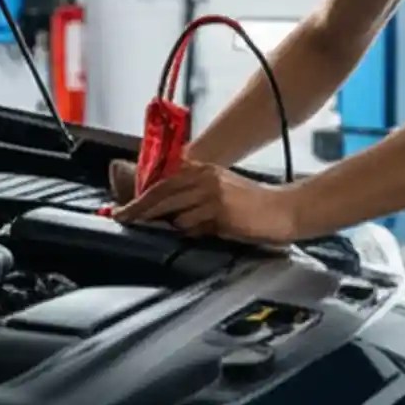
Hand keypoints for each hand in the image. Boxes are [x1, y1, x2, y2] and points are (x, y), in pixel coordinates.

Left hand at [109, 159, 299, 244]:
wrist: (284, 211)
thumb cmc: (252, 208)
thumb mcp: (220, 195)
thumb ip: (195, 201)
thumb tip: (166, 217)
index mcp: (203, 170)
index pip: (163, 180)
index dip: (142, 195)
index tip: (124, 209)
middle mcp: (205, 176)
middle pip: (161, 191)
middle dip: (138, 208)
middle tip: (120, 218)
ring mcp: (212, 191)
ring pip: (173, 208)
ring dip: (161, 222)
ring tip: (152, 229)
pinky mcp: (220, 208)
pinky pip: (192, 222)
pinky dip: (188, 231)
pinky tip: (196, 234)